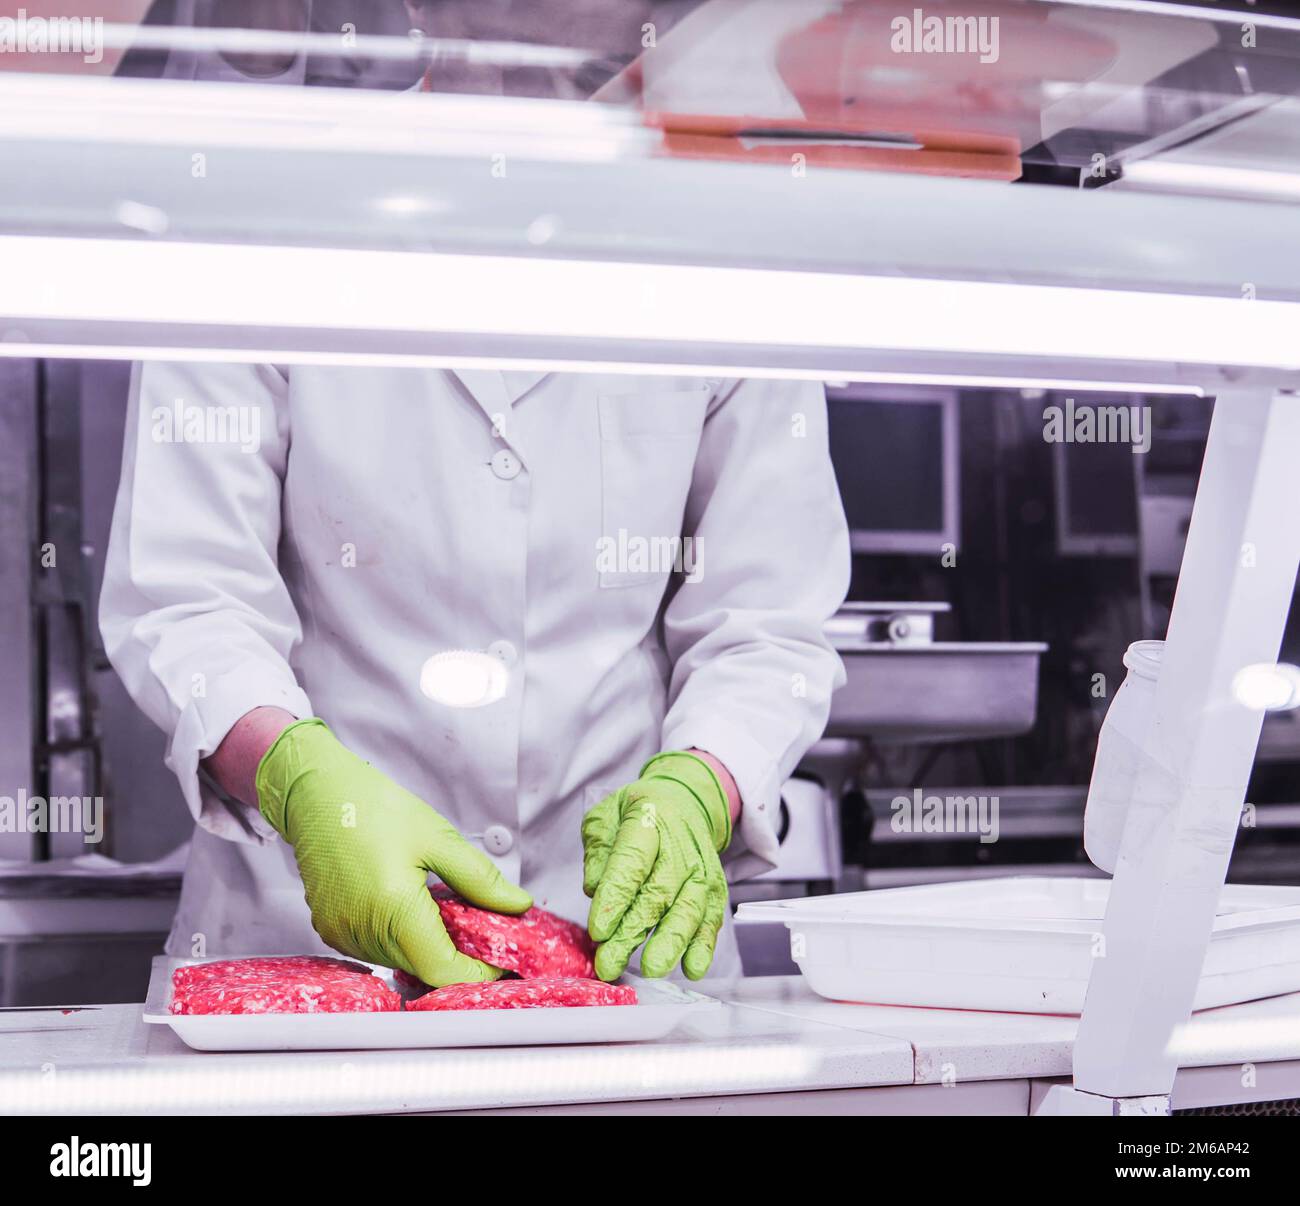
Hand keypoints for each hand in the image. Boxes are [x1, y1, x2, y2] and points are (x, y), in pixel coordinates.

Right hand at [255, 718, 531, 985]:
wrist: (316, 794)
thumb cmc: (372, 808)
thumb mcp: (438, 838)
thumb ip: (480, 879)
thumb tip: (516, 905)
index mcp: (394, 908)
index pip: (443, 971)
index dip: (478, 971)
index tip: (499, 956)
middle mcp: (363, 931)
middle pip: (424, 969)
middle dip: (458, 954)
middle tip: (478, 922)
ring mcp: (343, 934)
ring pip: (402, 961)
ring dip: (429, 944)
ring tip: (439, 903)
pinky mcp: (331, 930)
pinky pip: (378, 949)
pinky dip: (402, 936)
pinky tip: (409, 903)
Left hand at [582, 752, 730, 980]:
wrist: (685, 801)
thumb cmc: (638, 813)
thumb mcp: (606, 816)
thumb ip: (598, 850)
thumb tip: (594, 889)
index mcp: (649, 819)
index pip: (632, 861)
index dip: (616, 897)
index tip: (599, 930)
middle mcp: (681, 844)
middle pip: (659, 892)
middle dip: (634, 930)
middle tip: (611, 962)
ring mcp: (701, 867)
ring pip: (690, 908)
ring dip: (671, 942)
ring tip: (652, 968)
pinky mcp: (715, 888)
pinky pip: (712, 919)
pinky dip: (704, 945)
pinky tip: (692, 967)